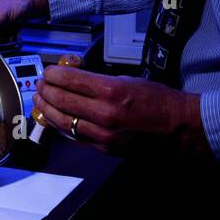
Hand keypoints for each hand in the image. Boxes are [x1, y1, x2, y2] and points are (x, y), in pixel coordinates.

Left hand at [34, 67, 210, 156]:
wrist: (180, 129)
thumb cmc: (159, 101)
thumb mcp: (130, 80)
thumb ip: (100, 81)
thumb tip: (76, 78)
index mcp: (111, 92)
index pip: (71, 80)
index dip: (54, 74)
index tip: (48, 70)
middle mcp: (104, 114)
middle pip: (62, 100)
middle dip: (46, 90)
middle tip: (39, 84)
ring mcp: (103, 135)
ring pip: (63, 121)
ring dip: (47, 109)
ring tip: (40, 100)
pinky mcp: (104, 149)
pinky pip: (75, 136)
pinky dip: (61, 126)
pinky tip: (54, 118)